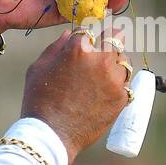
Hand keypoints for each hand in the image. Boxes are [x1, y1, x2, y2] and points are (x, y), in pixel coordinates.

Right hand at [21, 28, 131, 163]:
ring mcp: (114, 79)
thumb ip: (56, 47)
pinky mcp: (121, 98)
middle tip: (106, 48)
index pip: (92, 30)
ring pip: (124, 62)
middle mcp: (101, 60)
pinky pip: (126, 83)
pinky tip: (106, 90)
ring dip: (116, 63)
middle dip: (111, 42)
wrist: (52, 134)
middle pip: (116, 40)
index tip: (92, 38)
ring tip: (104, 74)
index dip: (90, 35)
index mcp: (79, 48)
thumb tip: (69, 35)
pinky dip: (119, 84)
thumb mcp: (39, 67)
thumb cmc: (39, 100)